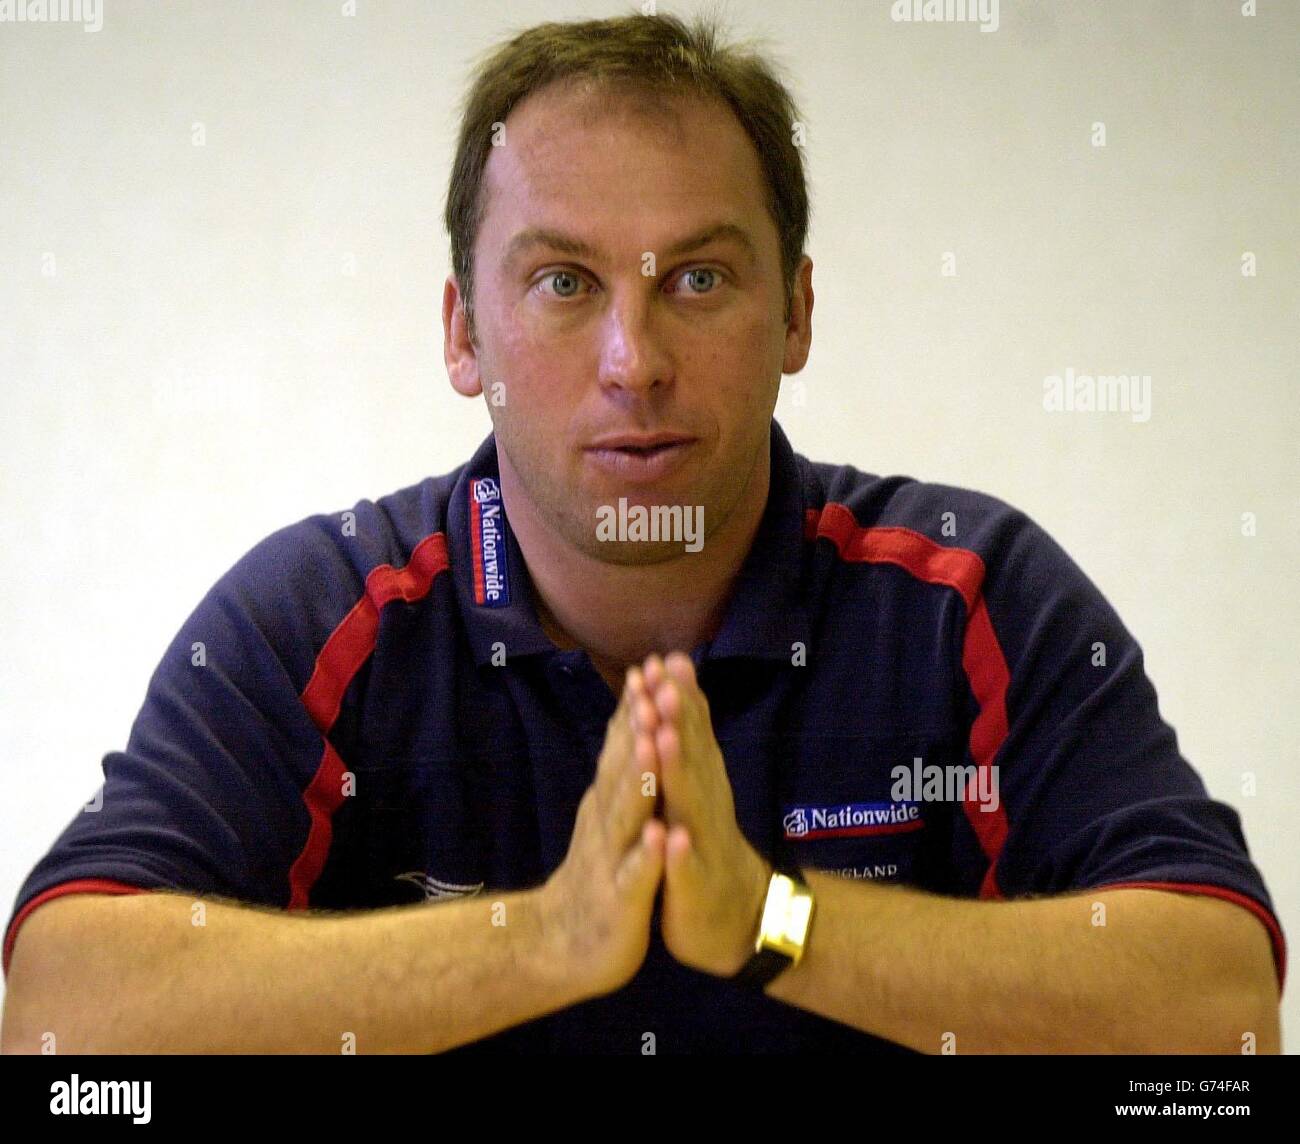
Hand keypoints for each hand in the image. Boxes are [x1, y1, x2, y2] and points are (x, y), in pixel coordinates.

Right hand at [540, 670, 665, 998]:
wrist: (559, 945)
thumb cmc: (593, 876)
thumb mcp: (605, 815)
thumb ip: (616, 769)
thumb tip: (627, 717)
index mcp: (607, 801)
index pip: (622, 746)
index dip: (635, 707)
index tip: (650, 664)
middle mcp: (606, 821)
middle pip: (624, 767)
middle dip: (639, 726)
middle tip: (651, 683)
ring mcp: (611, 858)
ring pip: (627, 813)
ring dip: (641, 777)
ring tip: (655, 742)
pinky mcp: (621, 900)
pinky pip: (636, 876)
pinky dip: (648, 856)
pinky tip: (661, 837)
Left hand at [641, 652, 772, 976]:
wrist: (738, 917)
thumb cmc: (706, 844)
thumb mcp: (697, 787)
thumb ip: (689, 736)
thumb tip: (679, 683)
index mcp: (699, 783)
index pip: (689, 731)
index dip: (678, 696)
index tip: (664, 656)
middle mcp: (704, 805)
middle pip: (691, 756)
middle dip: (678, 717)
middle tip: (665, 678)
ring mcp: (702, 845)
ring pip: (688, 803)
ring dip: (679, 769)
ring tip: (666, 736)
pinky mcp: (694, 887)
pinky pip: (687, 869)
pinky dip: (681, 853)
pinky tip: (676, 838)